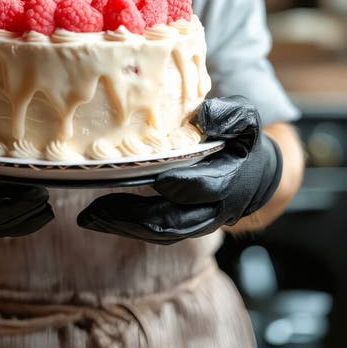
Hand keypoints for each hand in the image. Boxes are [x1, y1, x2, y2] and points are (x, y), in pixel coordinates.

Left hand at [77, 96, 281, 243]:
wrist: (256, 173)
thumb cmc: (243, 139)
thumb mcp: (244, 119)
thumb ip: (229, 115)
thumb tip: (204, 115)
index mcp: (230, 180)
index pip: (203, 187)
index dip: (181, 185)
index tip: (156, 178)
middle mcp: (214, 209)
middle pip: (174, 221)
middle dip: (135, 217)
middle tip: (96, 209)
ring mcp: (199, 222)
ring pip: (162, 232)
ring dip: (124, 227)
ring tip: (89, 217)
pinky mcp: (185, 225)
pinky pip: (157, 232)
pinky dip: (129, 228)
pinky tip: (102, 218)